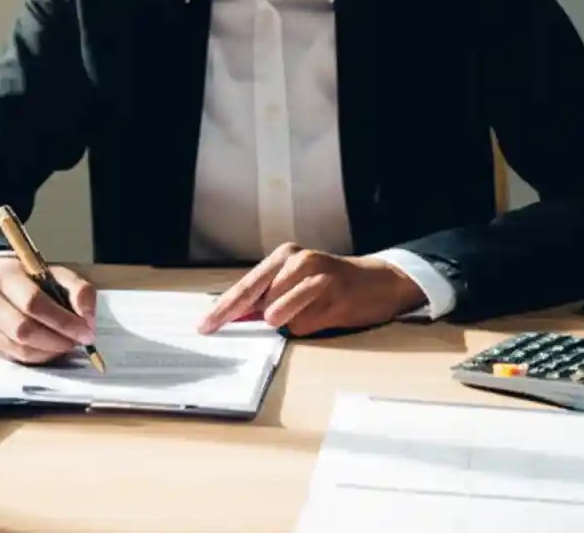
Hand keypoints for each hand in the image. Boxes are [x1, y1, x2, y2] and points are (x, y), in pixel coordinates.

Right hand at [0, 256, 96, 364]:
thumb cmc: (32, 279)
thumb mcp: (58, 274)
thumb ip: (79, 291)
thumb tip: (87, 320)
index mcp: (5, 274)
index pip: (32, 302)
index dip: (62, 320)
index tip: (86, 331)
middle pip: (22, 329)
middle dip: (57, 339)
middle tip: (78, 341)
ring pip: (18, 347)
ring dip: (50, 351)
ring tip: (67, 344)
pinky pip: (15, 357)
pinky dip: (39, 357)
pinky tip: (52, 350)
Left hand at [197, 243, 425, 336]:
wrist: (378, 281)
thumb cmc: (330, 284)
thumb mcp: (295, 281)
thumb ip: (266, 296)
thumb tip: (235, 318)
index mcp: (285, 255)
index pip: (245, 286)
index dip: (223, 308)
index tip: (205, 326)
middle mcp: (299, 261)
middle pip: (259, 302)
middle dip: (260, 316)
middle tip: (260, 318)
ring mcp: (318, 277)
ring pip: (280, 316)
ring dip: (290, 322)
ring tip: (310, 310)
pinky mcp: (335, 296)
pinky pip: (304, 325)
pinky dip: (309, 327)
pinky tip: (326, 314)